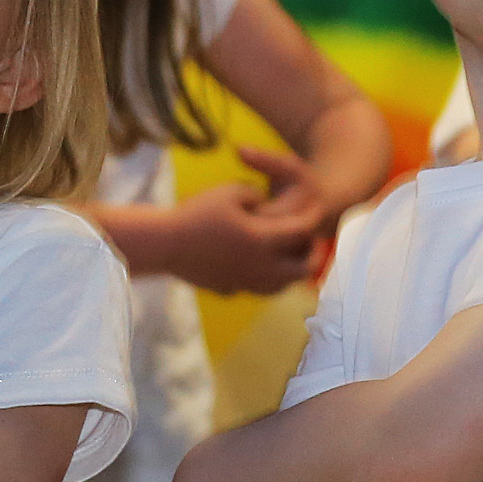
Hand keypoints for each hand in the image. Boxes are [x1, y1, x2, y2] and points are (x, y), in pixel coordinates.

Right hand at [160, 157, 327, 295]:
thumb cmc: (196, 213)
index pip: (301, 231)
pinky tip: (260, 266)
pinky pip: (259, 289)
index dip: (313, 218)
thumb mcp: (232, 192)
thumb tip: (269, 205)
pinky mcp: (231, 289)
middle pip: (303, 269)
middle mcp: (260, 267)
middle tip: (309, 241)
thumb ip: (259, 196)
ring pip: (283, 285)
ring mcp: (245, 282)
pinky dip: (268, 280)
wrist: (164, 244)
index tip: (317, 210)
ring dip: (291, 270)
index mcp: (263, 240)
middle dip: (312, 254)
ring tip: (288, 255)